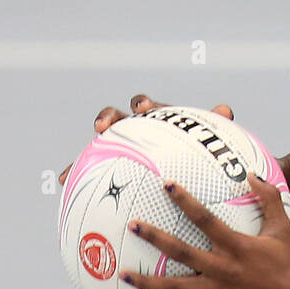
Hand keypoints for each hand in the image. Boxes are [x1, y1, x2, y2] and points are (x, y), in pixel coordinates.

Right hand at [59, 95, 234, 184]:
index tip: (142, 109)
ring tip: (73, 168)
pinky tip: (64, 184)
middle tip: (104, 126)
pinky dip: (76, 175)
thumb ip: (212, 129)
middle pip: (116, 118)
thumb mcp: (205, 146)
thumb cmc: (194, 157)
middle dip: (108, 118)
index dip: (142, 104)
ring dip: (85, 153)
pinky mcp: (107, 168)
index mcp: (154, 122)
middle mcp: (132, 132)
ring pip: (98, 145)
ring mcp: (118, 149)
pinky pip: (89, 172)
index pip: (145, 107)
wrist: (179, 174)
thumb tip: (225, 110)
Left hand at [118, 172, 289, 288]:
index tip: (166, 185)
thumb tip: (252, 173)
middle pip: (181, 251)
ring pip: (175, 287)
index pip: (204, 219)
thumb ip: (268, 198)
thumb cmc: (288, 262)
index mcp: (236, 245)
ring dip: (147, 283)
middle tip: (132, 225)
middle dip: (155, 238)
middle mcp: (222, 268)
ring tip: (124, 275)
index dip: (184, 201)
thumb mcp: (282, 228)